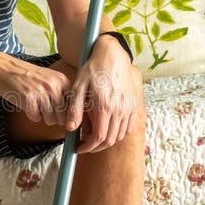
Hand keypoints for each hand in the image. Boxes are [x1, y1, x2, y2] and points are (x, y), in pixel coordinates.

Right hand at [0, 56, 71, 125]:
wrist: (4, 69)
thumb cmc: (27, 76)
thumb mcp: (49, 79)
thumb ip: (61, 93)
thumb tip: (70, 117)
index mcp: (62, 81)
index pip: (73, 107)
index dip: (66, 114)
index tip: (60, 114)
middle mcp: (54, 86)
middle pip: (62, 117)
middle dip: (54, 118)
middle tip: (44, 109)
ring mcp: (41, 93)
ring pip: (50, 120)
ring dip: (42, 117)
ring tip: (35, 105)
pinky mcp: (29, 99)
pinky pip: (36, 118)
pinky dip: (31, 115)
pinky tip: (27, 104)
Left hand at [66, 35, 142, 153]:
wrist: (112, 56)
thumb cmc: (93, 70)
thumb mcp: (78, 87)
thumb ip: (75, 110)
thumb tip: (70, 129)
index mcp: (104, 106)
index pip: (99, 137)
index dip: (88, 147)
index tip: (79, 148)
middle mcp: (119, 110)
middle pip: (110, 140)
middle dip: (95, 147)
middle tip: (85, 144)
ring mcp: (129, 108)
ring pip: (120, 136)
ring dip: (107, 141)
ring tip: (94, 136)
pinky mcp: (134, 105)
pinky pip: (129, 128)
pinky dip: (119, 134)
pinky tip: (109, 129)